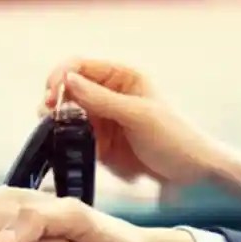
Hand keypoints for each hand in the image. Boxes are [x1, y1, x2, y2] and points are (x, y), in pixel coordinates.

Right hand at [41, 60, 240, 186]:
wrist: (193, 175)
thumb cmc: (175, 138)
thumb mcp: (138, 115)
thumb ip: (101, 98)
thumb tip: (68, 80)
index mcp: (123, 77)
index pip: (80, 65)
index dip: (61, 75)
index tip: (51, 92)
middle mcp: (110, 95)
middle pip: (69, 90)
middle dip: (55, 101)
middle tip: (47, 115)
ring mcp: (104, 120)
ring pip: (68, 115)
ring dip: (59, 123)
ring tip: (57, 133)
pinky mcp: (101, 144)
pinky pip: (76, 139)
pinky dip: (69, 143)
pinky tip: (70, 148)